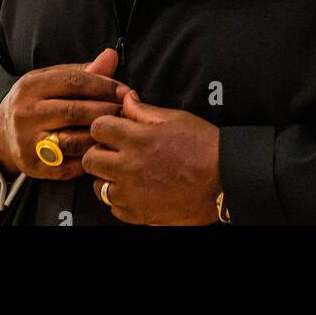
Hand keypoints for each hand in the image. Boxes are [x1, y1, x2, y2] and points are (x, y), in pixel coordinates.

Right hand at [0, 47, 127, 179]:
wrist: (0, 132)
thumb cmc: (35, 101)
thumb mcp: (51, 80)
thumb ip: (82, 71)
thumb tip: (112, 55)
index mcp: (31, 86)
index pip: (73, 82)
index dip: (103, 85)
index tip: (124, 91)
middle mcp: (26, 113)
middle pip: (75, 111)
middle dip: (106, 111)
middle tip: (127, 112)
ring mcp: (27, 141)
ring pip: (72, 140)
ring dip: (99, 136)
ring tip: (117, 131)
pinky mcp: (32, 166)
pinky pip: (67, 165)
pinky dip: (88, 158)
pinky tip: (102, 150)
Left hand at [83, 90, 221, 225]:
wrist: (224, 179)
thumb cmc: (202, 145)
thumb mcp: (174, 118)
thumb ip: (143, 110)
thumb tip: (126, 99)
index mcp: (136, 139)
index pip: (98, 128)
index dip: (104, 125)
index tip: (112, 128)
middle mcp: (128, 167)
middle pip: (91, 158)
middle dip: (99, 150)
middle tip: (114, 150)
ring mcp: (132, 194)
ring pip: (98, 187)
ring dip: (107, 177)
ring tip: (124, 171)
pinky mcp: (140, 216)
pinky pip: (114, 208)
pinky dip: (120, 199)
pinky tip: (135, 189)